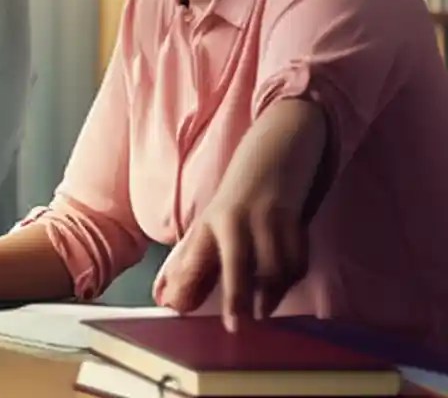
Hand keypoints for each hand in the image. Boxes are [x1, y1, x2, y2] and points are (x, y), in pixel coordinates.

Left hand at [154, 191, 307, 331]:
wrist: (275, 151)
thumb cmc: (237, 195)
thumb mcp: (209, 221)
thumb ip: (197, 260)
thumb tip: (176, 299)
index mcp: (215, 221)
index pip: (206, 262)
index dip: (203, 290)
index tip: (204, 317)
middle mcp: (241, 220)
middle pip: (242, 267)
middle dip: (241, 298)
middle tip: (243, 325)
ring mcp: (271, 219)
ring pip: (275, 267)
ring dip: (272, 293)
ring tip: (265, 310)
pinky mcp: (297, 219)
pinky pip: (299, 258)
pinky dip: (293, 276)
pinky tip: (284, 285)